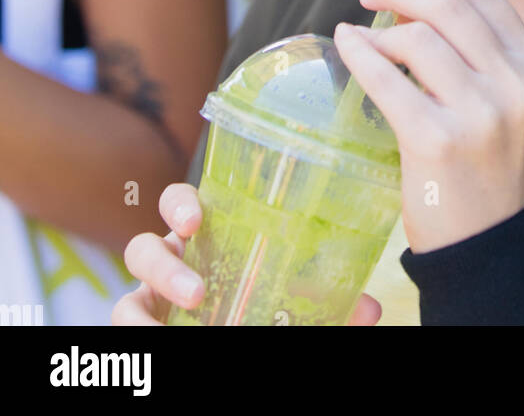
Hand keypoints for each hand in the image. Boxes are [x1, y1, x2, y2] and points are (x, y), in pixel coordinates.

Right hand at [112, 182, 380, 325]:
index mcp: (204, 241)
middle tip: (196, 290)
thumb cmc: (262, 309)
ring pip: (125, 299)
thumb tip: (370, 307)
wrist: (246, 334)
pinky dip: (139, 339)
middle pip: (141, 248)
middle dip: (161, 264)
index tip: (196, 219)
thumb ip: (325, 301)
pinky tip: (156, 347)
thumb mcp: (294, 302)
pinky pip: (125, 330)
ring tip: (180, 328)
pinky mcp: (143, 330)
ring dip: (147, 312)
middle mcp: (170, 266)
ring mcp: (151, 302)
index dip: (178, 205)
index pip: (177, 205)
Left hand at [334, 0, 523, 254]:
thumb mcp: (502, 99)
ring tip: (362, 30)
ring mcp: (480, 115)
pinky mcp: (438, 142)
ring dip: (380, 24)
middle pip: (449, 5)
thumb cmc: (483, 164)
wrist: (484, 245)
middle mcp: (515, 85)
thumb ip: (473, 48)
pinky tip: (347, 44)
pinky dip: (361, 53)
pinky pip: (388, 79)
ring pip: (419, 37)